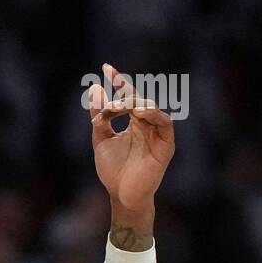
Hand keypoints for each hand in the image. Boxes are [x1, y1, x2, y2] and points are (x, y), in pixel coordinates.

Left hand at [88, 64, 174, 216]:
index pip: (127, 96)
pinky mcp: (166, 144)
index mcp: (134, 122)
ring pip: (150, 108)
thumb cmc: (113, 171)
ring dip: (136, 104)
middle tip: (109, 101)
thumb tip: (95, 88)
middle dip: (124, 96)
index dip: (119, 81)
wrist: (121, 195)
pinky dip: (153, 114)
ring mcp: (157, 133)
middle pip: (138, 100)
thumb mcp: (101, 139)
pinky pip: (164, 122)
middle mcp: (147, 124)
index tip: (106, 68)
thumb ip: (99, 116)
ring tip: (122, 107)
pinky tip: (140, 113)